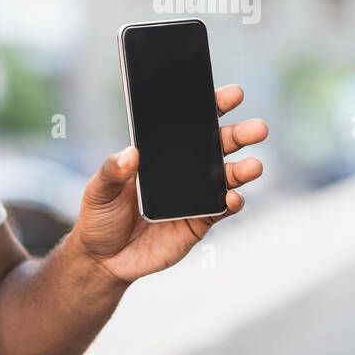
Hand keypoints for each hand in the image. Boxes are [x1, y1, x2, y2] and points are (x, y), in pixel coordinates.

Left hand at [72, 85, 266, 283]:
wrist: (103, 259)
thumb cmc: (99, 217)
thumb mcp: (97, 191)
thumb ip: (112, 172)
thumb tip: (131, 153)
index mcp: (160, 155)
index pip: (188, 126)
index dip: (211, 108)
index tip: (233, 95)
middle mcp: (182, 171)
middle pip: (217, 147)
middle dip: (239, 135)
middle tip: (257, 128)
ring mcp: (193, 196)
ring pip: (226, 177)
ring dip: (242, 170)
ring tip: (253, 166)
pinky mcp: (198, 222)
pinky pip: (220, 210)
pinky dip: (230, 203)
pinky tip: (233, 198)